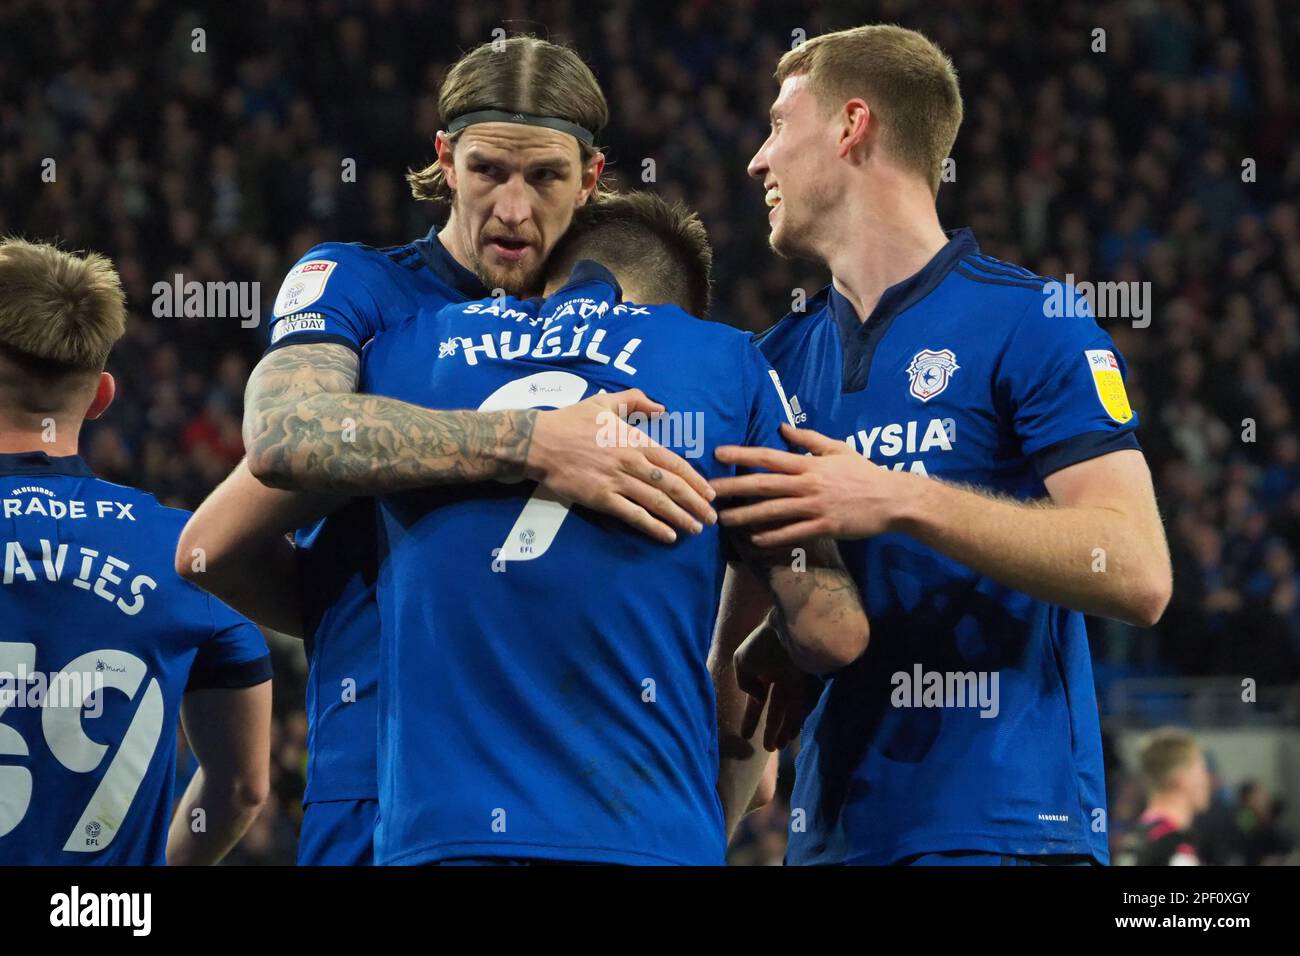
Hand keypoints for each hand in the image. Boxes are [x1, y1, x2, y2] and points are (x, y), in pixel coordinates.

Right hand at [526, 389, 716, 543]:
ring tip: (696, 528)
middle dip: (695, 502)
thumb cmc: (571, 421)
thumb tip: (662, 406)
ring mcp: (616, 481)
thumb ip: (635, 401)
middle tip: (711, 516)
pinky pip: (633, 515)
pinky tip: (668, 536)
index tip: (710, 492)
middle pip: (672, 485)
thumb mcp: (605, 402)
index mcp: (634, 440)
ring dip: (680, 517)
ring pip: (657, 502)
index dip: (695, 479)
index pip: (674, 462)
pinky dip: (653, 526)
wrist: (539, 442)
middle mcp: (631, 461)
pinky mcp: (601, 498)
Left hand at [711, 423, 918, 547]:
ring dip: (745, 516)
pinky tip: (754, 539)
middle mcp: (808, 484)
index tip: (718, 454)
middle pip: (763, 485)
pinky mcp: (824, 526)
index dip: (742, 455)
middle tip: (707, 491)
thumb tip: (781, 427)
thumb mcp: (837, 448)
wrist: (892, 499)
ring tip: (723, 519)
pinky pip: (793, 533)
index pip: (769, 457)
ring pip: (773, 512)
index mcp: (809, 464)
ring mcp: (815, 507)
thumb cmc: (864, 472)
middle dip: (732, 488)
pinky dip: (773, 536)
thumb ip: (808, 438)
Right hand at [734, 618, 816, 751]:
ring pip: (788, 709)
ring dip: (782, 728)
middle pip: (775, 707)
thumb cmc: (762, 642)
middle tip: (767, 748)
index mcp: (762, 669)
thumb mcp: (741, 662)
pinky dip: (795, 719)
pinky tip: (791, 734)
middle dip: (770, 727)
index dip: (751, 716)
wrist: (788, 625)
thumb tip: (758, 696)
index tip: (745, 735)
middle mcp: (779, 676)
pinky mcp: (807, 682)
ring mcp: (794, 679)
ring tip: (776, 747)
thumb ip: (745, 683)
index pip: (757, 698)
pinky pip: (800, 705)